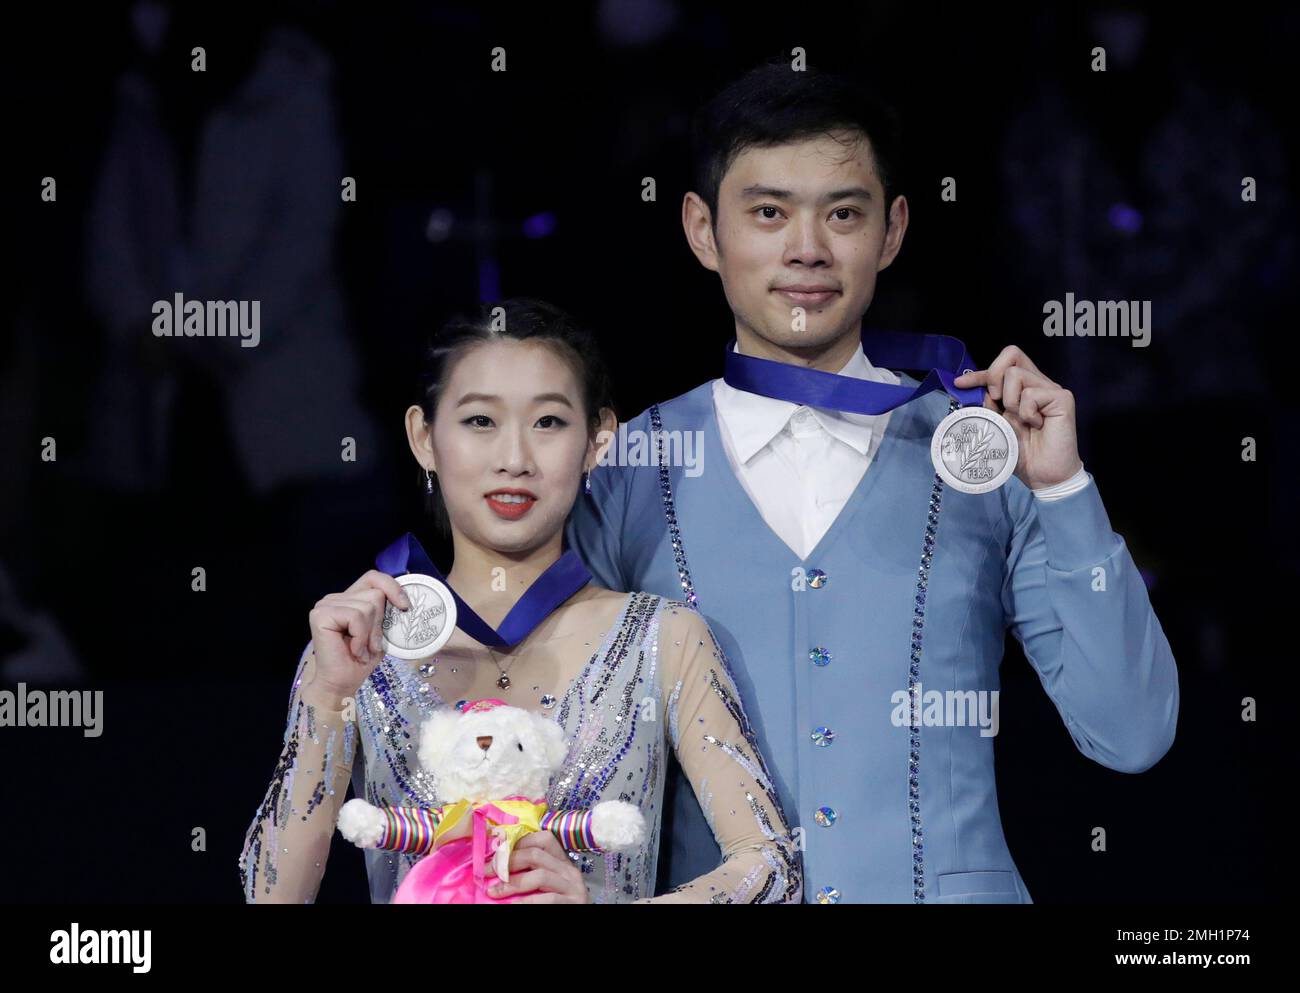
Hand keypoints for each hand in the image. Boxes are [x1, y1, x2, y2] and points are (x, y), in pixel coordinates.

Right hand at [306, 570, 411, 699]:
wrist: (341, 683)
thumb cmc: (360, 660)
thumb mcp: (380, 632)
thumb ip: (386, 612)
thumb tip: (403, 600)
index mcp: (349, 598)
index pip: (373, 577)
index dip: (392, 587)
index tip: (405, 607)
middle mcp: (336, 598)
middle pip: (375, 594)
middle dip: (379, 623)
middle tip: (371, 644)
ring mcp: (326, 604)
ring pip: (367, 606)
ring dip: (370, 633)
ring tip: (361, 649)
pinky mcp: (321, 614)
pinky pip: (356, 616)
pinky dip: (360, 636)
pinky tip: (354, 650)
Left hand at [486, 830, 589, 903]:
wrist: (574, 914)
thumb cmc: (555, 902)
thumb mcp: (544, 883)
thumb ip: (529, 872)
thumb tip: (496, 864)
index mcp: (561, 861)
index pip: (543, 839)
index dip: (518, 843)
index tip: (496, 854)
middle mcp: (569, 870)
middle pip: (536, 855)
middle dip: (507, 862)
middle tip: (487, 872)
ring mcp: (573, 887)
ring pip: (540, 875)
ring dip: (512, 883)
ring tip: (494, 892)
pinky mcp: (573, 902)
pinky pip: (548, 899)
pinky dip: (527, 901)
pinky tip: (513, 904)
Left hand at [953, 345, 1083, 489]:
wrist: (1043, 475)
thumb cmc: (1022, 454)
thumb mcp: (995, 425)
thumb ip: (987, 405)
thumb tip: (972, 388)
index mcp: (1023, 388)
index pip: (1002, 365)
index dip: (979, 372)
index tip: (960, 384)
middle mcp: (1038, 383)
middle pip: (1011, 354)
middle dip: (993, 375)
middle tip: (995, 401)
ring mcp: (1051, 389)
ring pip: (1016, 374)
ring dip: (1009, 401)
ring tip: (1021, 420)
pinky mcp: (1062, 398)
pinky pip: (1031, 394)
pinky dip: (1026, 412)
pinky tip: (1036, 425)